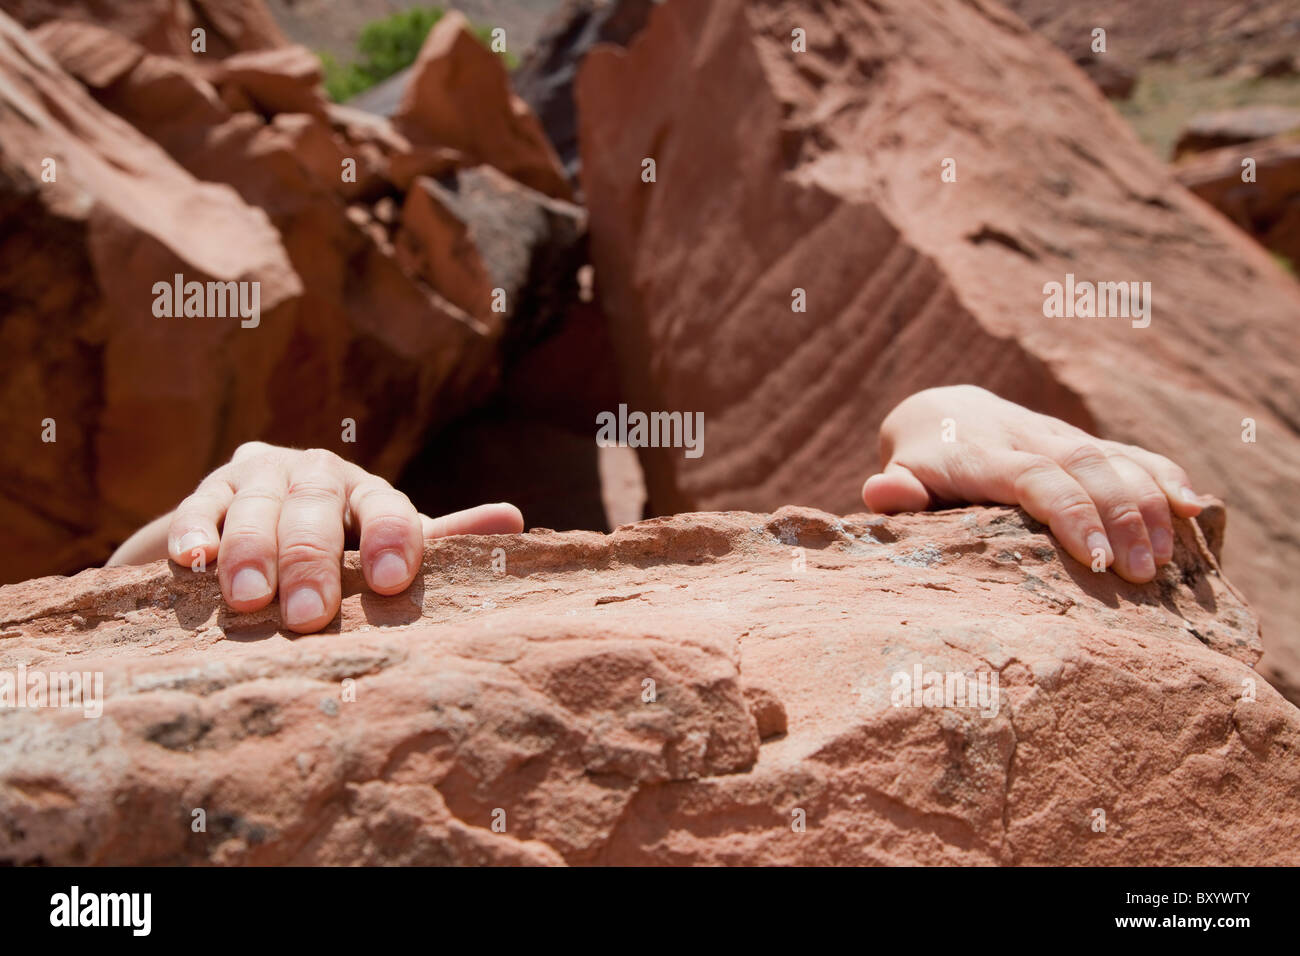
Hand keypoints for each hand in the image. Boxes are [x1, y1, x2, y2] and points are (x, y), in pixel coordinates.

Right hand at [163, 442, 522, 631]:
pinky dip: (195, 535)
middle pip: (314, 511)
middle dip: (313, 562)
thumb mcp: (391, 543)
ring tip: (251, 599)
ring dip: (253, 552)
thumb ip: (444, 540)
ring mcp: (260, 478)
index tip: (394, 582)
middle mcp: (314, 474)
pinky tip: (193, 564)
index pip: (386, 507)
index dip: (392, 540)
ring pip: (257, 508)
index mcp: (367, 490)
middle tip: (311, 616)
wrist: (265, 519)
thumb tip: (515, 520)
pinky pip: (199, 510)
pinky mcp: (209, 492)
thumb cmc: (347, 544)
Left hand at [861, 386, 1207, 582]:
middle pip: (1089, 468)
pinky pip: (1132, 452)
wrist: (940, 417)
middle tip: (1144, 575)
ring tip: (1171, 559)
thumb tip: (879, 493)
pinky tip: (1194, 509)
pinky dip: (1165, 476)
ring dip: (1150, 505)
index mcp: (987, 456)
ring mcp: (1063, 438)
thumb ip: (895, 493)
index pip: (1038, 478)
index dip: (1073, 514)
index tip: (1099, 561)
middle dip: (1124, 518)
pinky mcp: (1084, 443)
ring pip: (1117, 459)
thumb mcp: (901, 477)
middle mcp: (1031, 439)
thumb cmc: (919, 466)